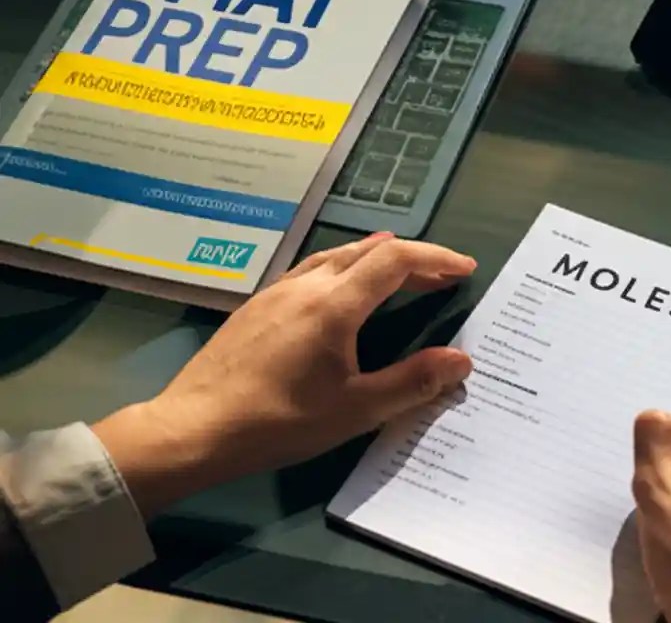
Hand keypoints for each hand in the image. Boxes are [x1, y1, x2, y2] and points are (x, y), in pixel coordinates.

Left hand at [93, 234, 476, 516]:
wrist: (194, 428)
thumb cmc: (279, 421)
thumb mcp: (355, 410)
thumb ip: (412, 383)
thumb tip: (462, 360)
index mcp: (335, 305)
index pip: (396, 260)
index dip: (436, 258)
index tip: (466, 268)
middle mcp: (306, 285)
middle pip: (368, 252)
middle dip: (412, 258)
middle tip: (443, 276)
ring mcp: (276, 292)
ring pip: (336, 257)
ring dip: (376, 258)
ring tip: (401, 272)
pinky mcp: (256, 306)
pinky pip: (310, 270)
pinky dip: (343, 268)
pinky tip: (341, 291)